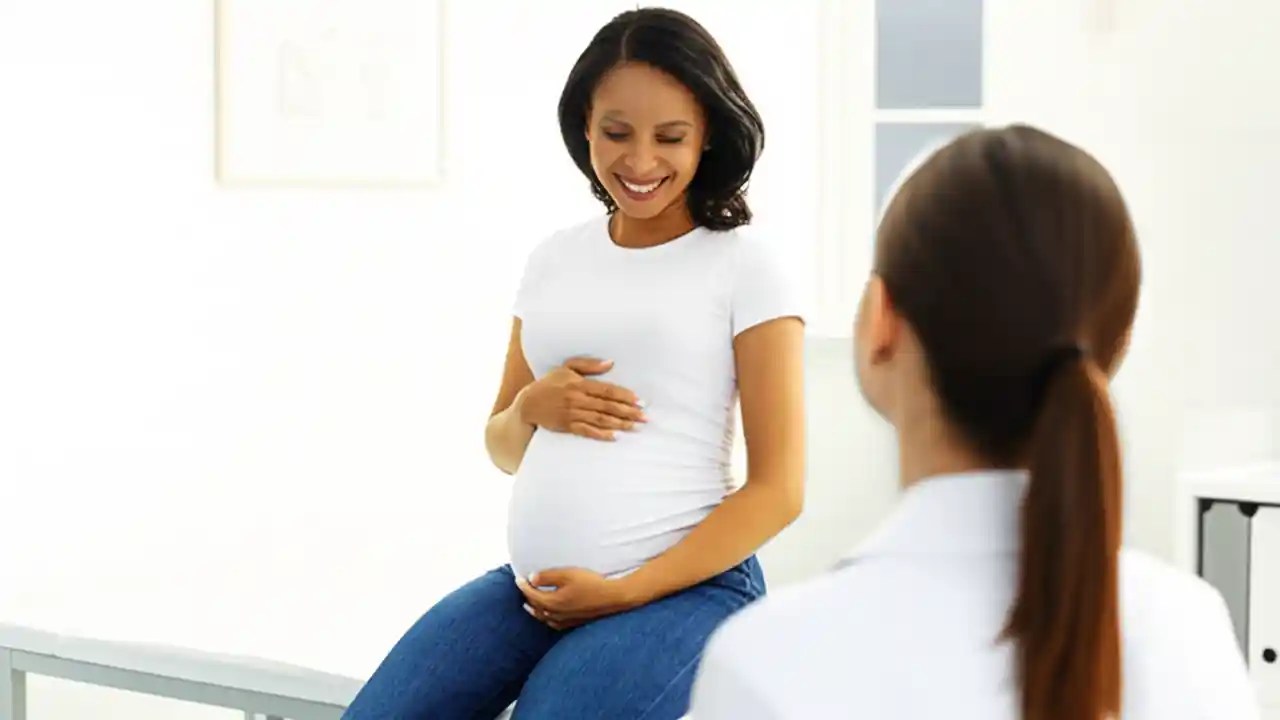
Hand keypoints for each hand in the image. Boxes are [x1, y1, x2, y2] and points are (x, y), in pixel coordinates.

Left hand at [516, 567, 643, 630]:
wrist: (612, 598)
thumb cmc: (590, 583)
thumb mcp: (568, 574)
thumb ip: (548, 576)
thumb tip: (532, 578)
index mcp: (553, 602)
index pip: (532, 594)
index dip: (523, 586)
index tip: (518, 578)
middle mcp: (556, 614)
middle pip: (536, 607)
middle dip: (527, 597)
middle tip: (522, 589)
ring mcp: (565, 620)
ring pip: (543, 617)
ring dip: (534, 610)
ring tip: (528, 605)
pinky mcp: (574, 623)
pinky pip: (553, 623)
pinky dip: (546, 619)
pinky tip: (548, 616)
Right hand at [517, 357, 645, 440]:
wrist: (528, 404)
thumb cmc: (549, 384)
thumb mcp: (566, 368)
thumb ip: (589, 365)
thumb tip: (611, 363)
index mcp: (579, 383)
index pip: (606, 390)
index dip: (624, 395)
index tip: (639, 400)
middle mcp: (577, 398)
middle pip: (607, 406)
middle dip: (628, 411)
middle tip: (644, 417)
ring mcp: (572, 413)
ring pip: (600, 419)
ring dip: (619, 423)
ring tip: (635, 427)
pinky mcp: (567, 426)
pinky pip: (587, 431)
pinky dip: (601, 434)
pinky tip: (614, 436)